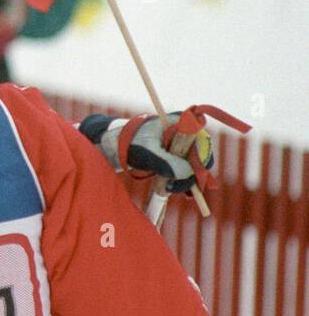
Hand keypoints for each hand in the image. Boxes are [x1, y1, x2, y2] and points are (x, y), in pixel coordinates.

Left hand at [79, 111, 213, 193]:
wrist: (112, 145)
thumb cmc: (128, 143)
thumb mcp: (148, 154)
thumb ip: (168, 163)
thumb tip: (188, 174)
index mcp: (180, 124)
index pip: (202, 142)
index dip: (202, 161)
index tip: (195, 177)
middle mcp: (183, 133)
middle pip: (200, 156)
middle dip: (193, 174)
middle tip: (178, 189)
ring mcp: (178, 144)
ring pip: (192, 165)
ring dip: (185, 179)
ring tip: (169, 189)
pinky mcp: (172, 155)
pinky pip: (184, 169)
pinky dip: (181, 180)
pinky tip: (177, 191)